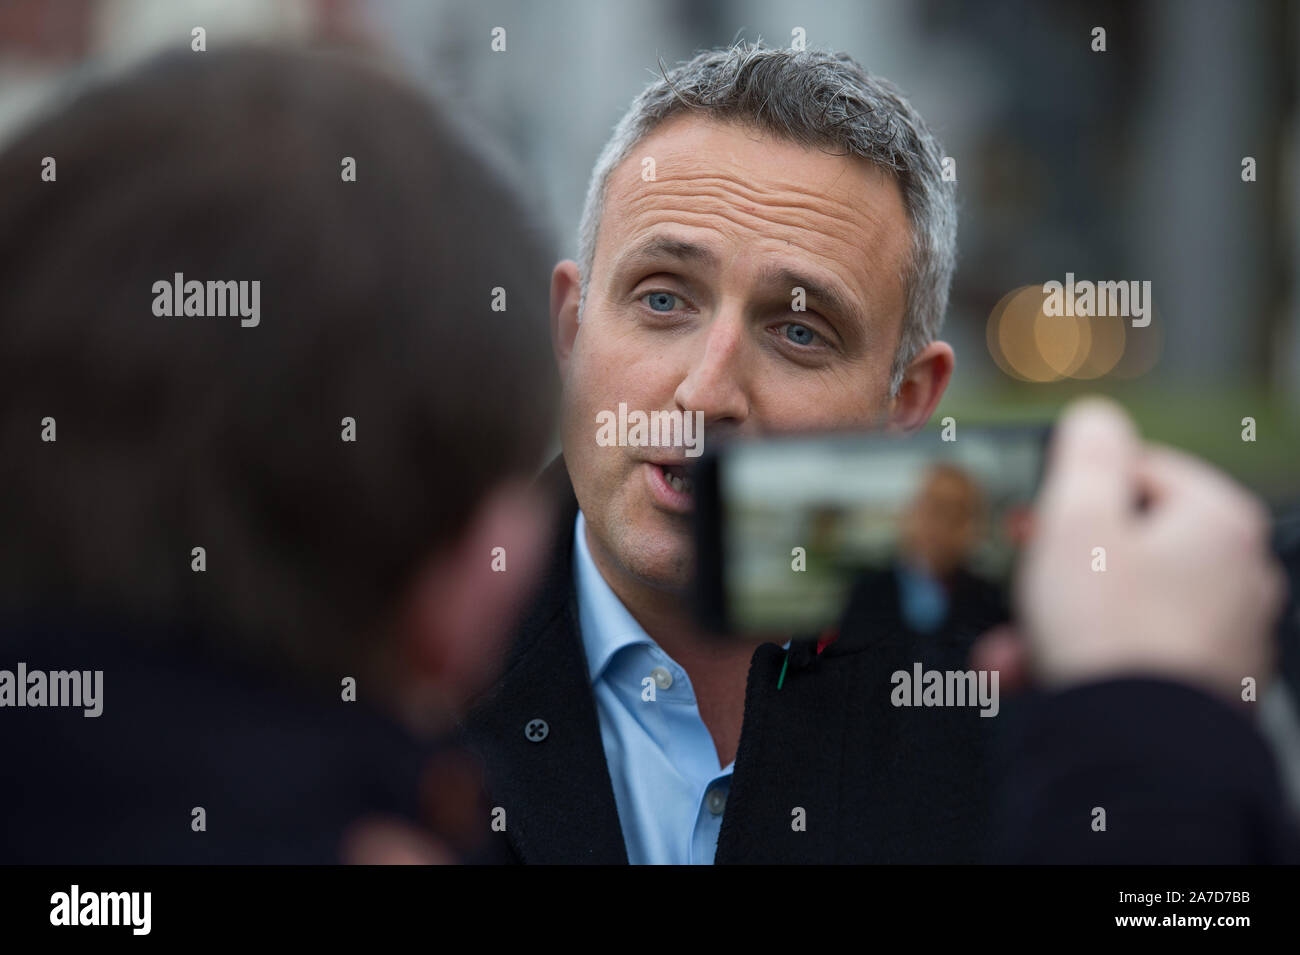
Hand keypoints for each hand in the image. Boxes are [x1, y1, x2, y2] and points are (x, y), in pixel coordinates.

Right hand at [1013, 398, 1286, 703]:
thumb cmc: (1108, 634)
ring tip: (1011, 651)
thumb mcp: (1077, 519)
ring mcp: (1225, 635)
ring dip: (1054, 620)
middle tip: (1018, 581)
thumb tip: (1095, 417)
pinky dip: (1082, 658)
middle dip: (1052, 569)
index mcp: (1218, 521)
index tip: (1030, 515)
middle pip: (1125, 544)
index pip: (1138, 470)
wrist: (1133, 750)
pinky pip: (1130, 653)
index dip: (1070, 490)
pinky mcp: (1203, 686)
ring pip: (1120, 604)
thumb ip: (1086, 453)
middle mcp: (1236, 574)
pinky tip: (1035, 677)